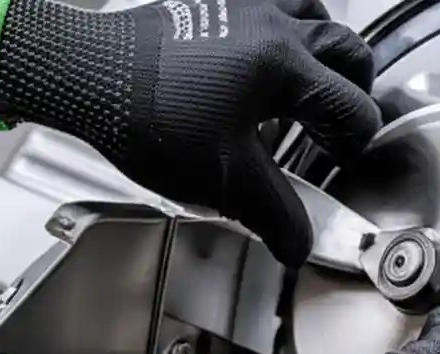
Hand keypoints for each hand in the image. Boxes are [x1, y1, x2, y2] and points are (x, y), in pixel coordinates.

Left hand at [0, 0, 380, 265]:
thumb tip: (297, 242)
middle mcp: (271, 25)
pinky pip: (264, 0)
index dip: (355, 142)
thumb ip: (273, 213)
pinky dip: (279, 23)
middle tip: (341, 117)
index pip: (352, 106)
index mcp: (285, 67)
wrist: (85, 73)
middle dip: (354, 87)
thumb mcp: (223, 179)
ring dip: (322, 45)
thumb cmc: (147, 115)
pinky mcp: (208, 3)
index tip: (340, 160)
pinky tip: (261, 50)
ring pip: (309, 9)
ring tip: (313, 76)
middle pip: (344, 47)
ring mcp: (239, 6)